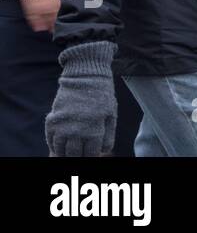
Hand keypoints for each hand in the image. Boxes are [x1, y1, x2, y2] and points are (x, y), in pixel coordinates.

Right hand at [46, 41, 117, 156]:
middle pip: (74, 154)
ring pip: (60, 149)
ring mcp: (63, 125)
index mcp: (94, 129)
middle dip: (78, 156)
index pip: (90, 153)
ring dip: (64, 153)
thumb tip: (103, 150)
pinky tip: (58, 146)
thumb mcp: (111, 113)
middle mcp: (77, 130)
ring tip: (69, 153)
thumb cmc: (102, 95)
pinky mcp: (53, 119)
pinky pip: (50, 139)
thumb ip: (108, 134)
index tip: (91, 154)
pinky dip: (53, 145)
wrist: (86, 75)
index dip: (91, 155)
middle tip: (79, 154)